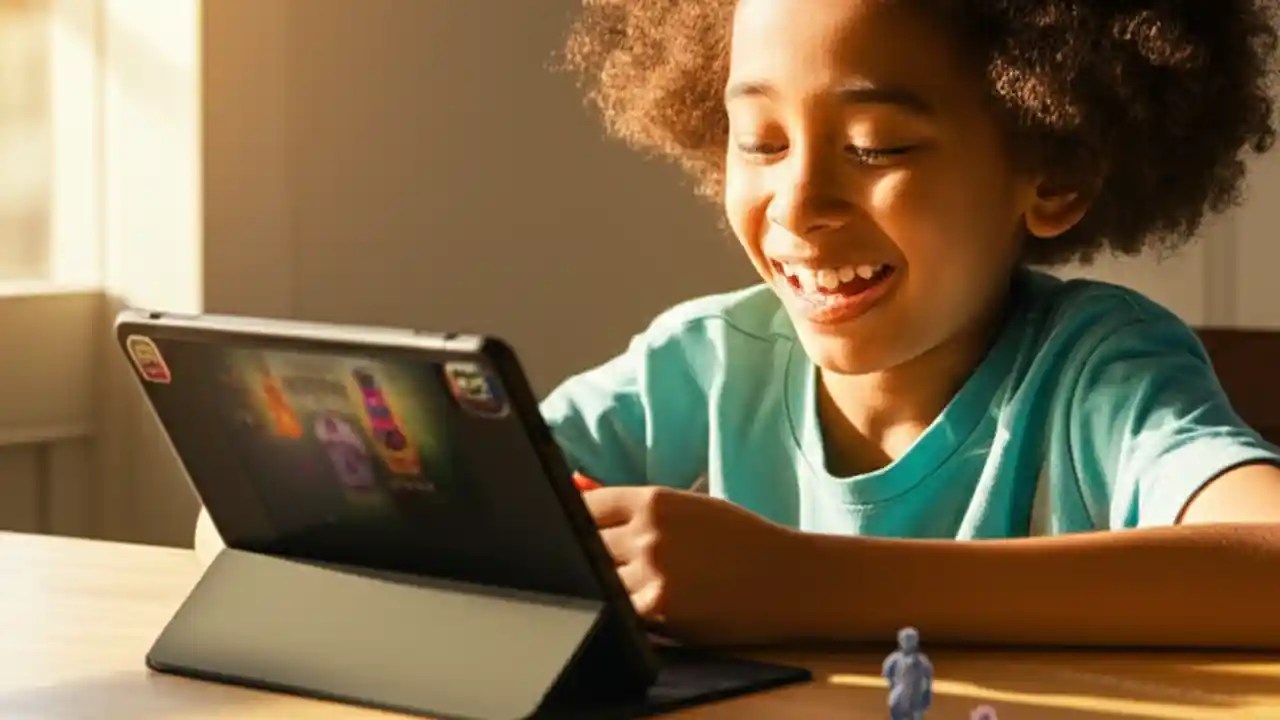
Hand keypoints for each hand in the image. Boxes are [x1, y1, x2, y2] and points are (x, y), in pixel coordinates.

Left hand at [582, 485, 805, 644]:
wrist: (787, 578)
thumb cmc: (740, 539)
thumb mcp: (689, 508)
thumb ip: (634, 508)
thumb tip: (578, 490)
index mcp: (653, 501)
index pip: (585, 505)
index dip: (578, 519)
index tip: (577, 527)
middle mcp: (646, 534)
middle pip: (584, 542)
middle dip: (588, 551)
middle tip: (602, 559)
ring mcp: (649, 575)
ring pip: (597, 578)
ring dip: (605, 581)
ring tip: (633, 580)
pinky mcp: (658, 611)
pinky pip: (618, 608)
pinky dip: (621, 607)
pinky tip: (641, 603)